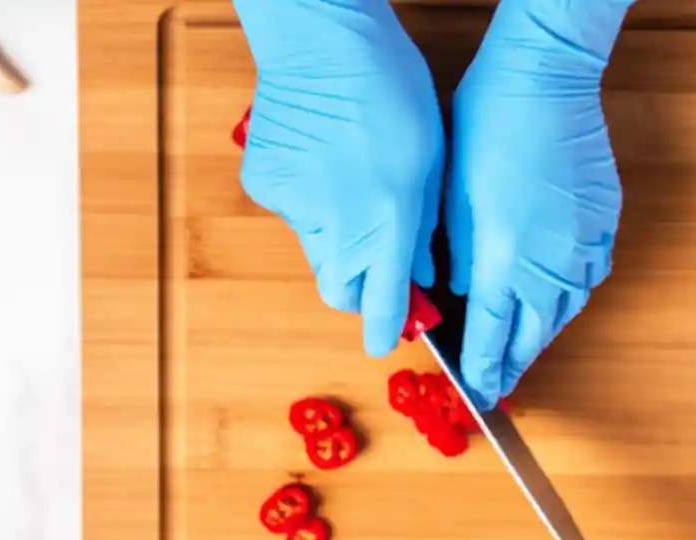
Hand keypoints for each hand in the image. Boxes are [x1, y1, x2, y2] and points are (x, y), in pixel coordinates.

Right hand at [234, 0, 443, 356]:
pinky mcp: (266, 187)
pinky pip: (293, 213)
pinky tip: (324, 163)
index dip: (386, 329)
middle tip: (377, 269)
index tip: (386, 342)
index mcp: (385, 223)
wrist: (323, 41)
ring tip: (352, 184)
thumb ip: (424, 225)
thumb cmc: (389, 88)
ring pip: (317, 248)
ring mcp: (294, 208)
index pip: (383, 303)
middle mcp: (336, 227)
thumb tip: (420, 272)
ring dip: (337, 236)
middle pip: (340, 290)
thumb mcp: (429, 161)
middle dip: (358, 290)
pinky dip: (310, 202)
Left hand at [446, 0, 632, 407]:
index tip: (478, 393)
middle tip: (501, 385)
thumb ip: (458, 259)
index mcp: (504, 265)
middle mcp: (550, 268)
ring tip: (525, 348)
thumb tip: (460, 290)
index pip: (492, 338)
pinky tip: (557, 297)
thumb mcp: (451, 202)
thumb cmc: (486, 130)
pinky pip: (590, 277)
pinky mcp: (605, 225)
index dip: (484, 371)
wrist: (542, 83)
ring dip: (543, 333)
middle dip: (515, 364)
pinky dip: (569, 296)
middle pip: (535, 336)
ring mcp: (584, 248)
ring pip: (566, 312)